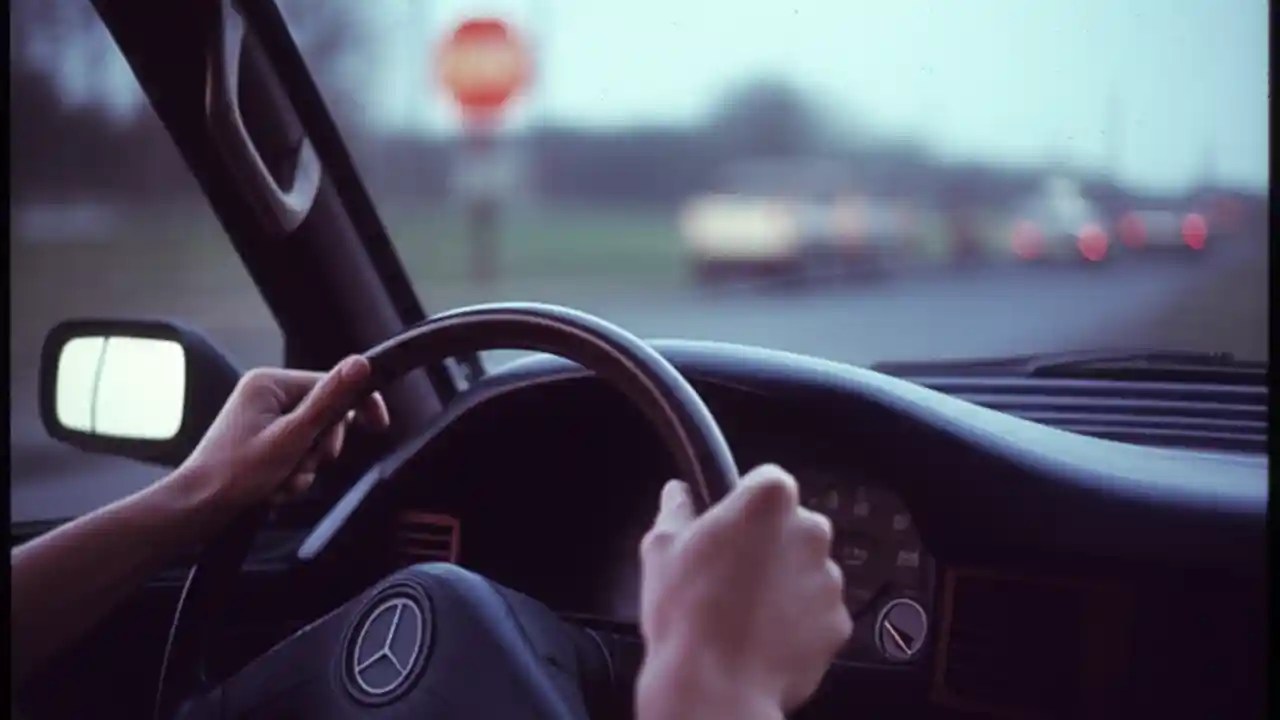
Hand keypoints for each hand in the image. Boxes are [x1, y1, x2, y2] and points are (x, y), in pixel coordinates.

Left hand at [171, 355, 390, 512]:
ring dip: (306, 466)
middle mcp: (266, 395)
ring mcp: (263, 418)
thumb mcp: (293, 437)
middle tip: (304, 465)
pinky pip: (297, 452)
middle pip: (324, 414)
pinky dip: (293, 473)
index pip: (331, 384)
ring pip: (313, 438)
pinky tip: (276, 487)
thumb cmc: (236, 473)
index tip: (379, 425)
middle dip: (319, 447)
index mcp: (270, 383)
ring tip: (284, 481)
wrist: (197, 509)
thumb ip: (330, 401)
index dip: (356, 406)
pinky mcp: (263, 441)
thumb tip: (362, 364)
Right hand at [636, 465, 851, 717]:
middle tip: (732, 573)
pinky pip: (817, 613)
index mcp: (769, 500)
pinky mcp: (839, 623)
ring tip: (745, 613)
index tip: (728, 526)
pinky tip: (764, 638)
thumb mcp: (661, 549)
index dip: (745, 502)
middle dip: (769, 543)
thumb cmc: (685, 610)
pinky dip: (799, 622)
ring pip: (807, 570)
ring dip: (785, 583)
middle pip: (793, 525)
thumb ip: (676, 510)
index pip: (767, 480)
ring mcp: (830, 579)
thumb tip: (677, 492)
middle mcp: (810, 531)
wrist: (714, 685)